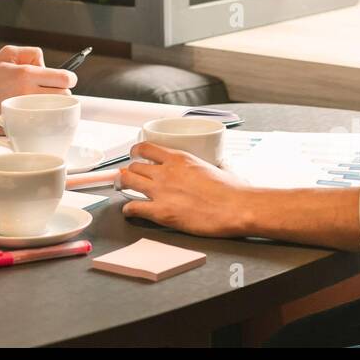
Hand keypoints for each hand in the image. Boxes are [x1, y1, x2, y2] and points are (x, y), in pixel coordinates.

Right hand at [0, 44, 77, 134]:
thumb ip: (31, 53)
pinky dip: (44, 119)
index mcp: (25, 75)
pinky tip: (36, 114)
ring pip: (57, 111)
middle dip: (61, 91)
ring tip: (41, 101)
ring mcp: (25, 113)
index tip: (67, 79)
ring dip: (54, 106)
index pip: (64, 78)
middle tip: (50, 90)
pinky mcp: (21, 127)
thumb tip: (47, 64)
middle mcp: (27, 94)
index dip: (69, 78)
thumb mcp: (6, 54)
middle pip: (64, 96)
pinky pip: (44, 124)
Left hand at [120, 142, 253, 237]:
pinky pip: (133, 207)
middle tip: (129, 176)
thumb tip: (224, 164)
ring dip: (123, 185)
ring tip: (123, 189)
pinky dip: (128, 210)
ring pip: (128, 181)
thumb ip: (216, 164)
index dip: (136, 152)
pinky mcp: (160, 212)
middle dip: (129, 171)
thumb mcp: (222, 168)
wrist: (236, 208)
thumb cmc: (233, 191)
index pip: (145, 148)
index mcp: (179, 158)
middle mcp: (166, 171)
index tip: (135, 156)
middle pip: (133, 166)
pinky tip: (130, 212)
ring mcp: (161, 191)